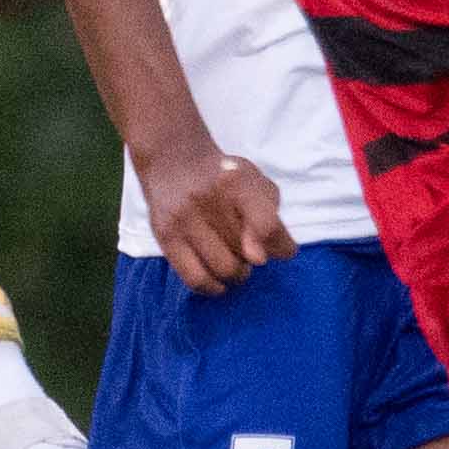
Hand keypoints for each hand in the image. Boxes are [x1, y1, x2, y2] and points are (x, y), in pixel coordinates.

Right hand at [141, 141, 294, 293]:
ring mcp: (183, 218)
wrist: (173, 161)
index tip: (282, 250)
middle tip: (251, 250)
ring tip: (236, 263)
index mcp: (237, 182)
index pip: (265, 224)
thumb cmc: (225, 178)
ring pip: (223, 269)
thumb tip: (261, 258)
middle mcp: (207, 198)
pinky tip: (219, 284)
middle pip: (246, 253)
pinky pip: (195, 278)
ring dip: (237, 274)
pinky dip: (213, 288)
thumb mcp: (256, 183)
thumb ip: (269, 218)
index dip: (278, 245)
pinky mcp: (165, 237)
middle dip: (256, 258)